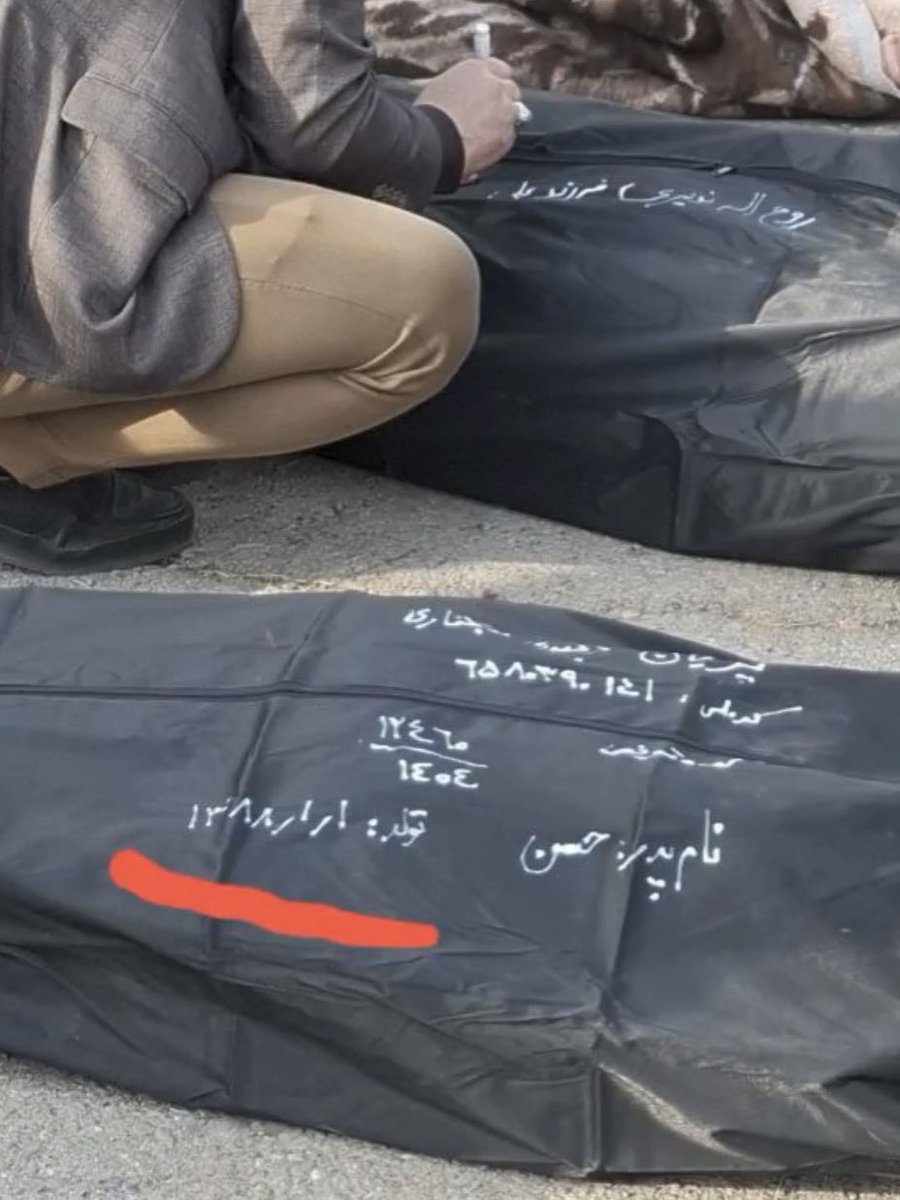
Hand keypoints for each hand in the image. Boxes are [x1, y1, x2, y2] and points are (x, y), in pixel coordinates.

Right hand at [415, 59, 519, 181]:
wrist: (434, 143)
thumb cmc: (428, 118)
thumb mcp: (437, 89)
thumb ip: (457, 86)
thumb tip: (457, 91)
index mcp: (476, 69)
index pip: (498, 69)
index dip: (494, 81)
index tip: (491, 90)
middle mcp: (494, 85)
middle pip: (510, 89)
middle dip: (503, 100)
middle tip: (490, 115)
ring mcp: (504, 109)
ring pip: (514, 112)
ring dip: (503, 121)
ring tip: (483, 134)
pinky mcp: (508, 133)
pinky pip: (510, 135)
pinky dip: (501, 140)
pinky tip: (484, 146)